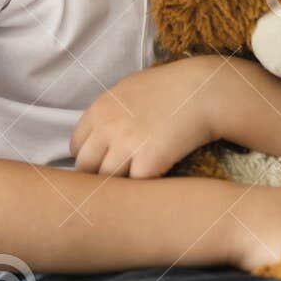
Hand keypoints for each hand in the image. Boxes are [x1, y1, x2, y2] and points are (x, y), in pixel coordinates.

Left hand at [70, 57, 222, 177]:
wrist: (203, 91)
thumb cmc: (171, 88)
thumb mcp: (129, 89)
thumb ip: (109, 111)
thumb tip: (100, 132)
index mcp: (99, 110)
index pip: (76, 146)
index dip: (89, 158)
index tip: (102, 164)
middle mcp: (106, 128)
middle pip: (85, 167)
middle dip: (98, 177)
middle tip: (115, 184)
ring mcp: (125, 146)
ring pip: (107, 182)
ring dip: (120, 187)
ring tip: (132, 192)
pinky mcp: (148, 162)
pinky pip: (133, 187)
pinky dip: (142, 191)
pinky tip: (152, 187)